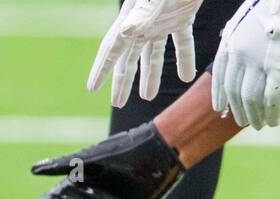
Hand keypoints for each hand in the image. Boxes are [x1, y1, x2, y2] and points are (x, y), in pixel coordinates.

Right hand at [88, 0, 204, 107]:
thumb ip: (143, 13)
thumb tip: (126, 33)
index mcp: (132, 18)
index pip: (113, 49)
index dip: (101, 70)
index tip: (92, 88)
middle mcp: (143, 23)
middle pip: (129, 57)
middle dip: (122, 81)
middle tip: (116, 104)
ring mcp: (162, 20)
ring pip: (153, 54)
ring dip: (150, 76)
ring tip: (147, 97)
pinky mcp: (182, 16)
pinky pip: (182, 42)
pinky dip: (184, 59)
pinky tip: (186, 76)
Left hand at [211, 0, 279, 128]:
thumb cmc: (277, 2)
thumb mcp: (248, 21)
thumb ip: (244, 40)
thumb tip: (246, 57)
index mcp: (230, 44)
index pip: (220, 77)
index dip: (219, 95)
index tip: (220, 109)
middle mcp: (240, 56)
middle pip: (235, 92)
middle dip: (239, 110)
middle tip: (245, 122)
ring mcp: (258, 62)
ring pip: (251, 98)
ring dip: (255, 115)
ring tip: (260, 125)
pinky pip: (272, 97)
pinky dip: (272, 112)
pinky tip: (273, 121)